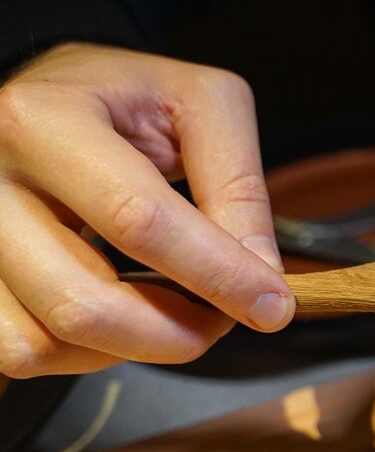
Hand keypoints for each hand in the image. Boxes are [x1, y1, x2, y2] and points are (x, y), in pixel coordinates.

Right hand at [0, 43, 294, 376]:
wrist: (50, 97)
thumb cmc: (126, 98)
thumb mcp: (202, 104)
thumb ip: (238, 185)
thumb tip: (261, 273)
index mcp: (44, 122)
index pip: (139, 221)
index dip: (217, 275)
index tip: (273, 305)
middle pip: (82, 303)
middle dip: (175, 332)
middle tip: (225, 317)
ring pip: (46, 341)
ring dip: (135, 346)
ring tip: (176, 308)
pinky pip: (22, 351)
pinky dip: (89, 354)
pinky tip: (125, 314)